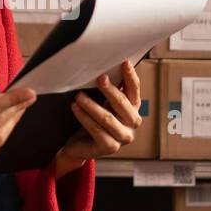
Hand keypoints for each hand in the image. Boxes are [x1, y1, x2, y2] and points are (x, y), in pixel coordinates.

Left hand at [55, 59, 141, 175]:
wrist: (79, 145)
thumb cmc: (92, 119)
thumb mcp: (102, 102)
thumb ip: (108, 89)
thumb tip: (105, 65)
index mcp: (133, 108)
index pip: (134, 90)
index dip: (130, 76)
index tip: (124, 62)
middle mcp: (132, 123)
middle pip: (123, 104)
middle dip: (110, 90)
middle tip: (99, 78)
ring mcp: (122, 138)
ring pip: (108, 118)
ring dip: (92, 105)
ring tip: (78, 96)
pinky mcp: (110, 148)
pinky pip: (97, 131)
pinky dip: (85, 118)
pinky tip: (75, 108)